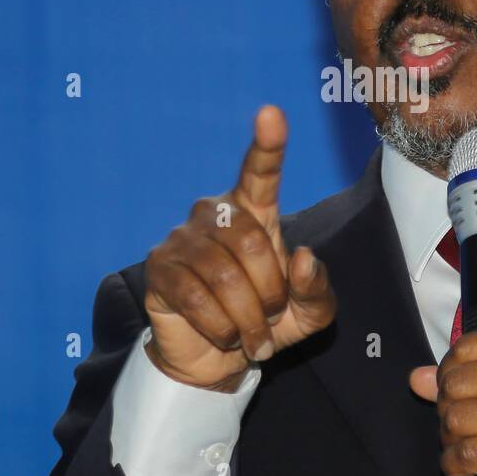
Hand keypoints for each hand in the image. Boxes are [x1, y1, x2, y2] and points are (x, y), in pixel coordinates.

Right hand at [143, 105, 336, 391]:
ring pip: (224, 275)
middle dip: (271, 291)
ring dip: (247, 318)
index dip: (267, 145)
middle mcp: (214, 215)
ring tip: (252, 336)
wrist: (217, 361)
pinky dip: (220, 326)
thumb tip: (303, 257)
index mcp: (254, 213)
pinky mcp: (160, 270)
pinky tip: (224, 336)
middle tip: (271, 320)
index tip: (272, 114)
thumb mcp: (309, 314)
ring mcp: (182, 239)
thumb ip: (317, 288)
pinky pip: (195, 296)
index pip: (260, 173)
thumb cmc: (267, 324)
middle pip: (251, 241)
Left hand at [409, 329, 476, 475]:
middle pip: (456, 384)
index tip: (454, 391)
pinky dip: (455, 468)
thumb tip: (418, 377)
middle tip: (457, 428)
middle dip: (446, 410)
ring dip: (449, 442)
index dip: (449, 371)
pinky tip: (464, 472)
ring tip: (461, 451)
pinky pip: (468, 456)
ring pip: (456, 421)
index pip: (468, 346)